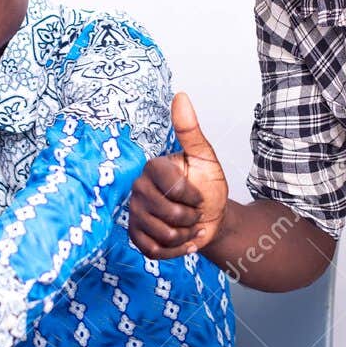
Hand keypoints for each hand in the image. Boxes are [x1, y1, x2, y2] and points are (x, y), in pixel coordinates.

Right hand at [127, 92, 229, 259]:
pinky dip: (175, 250)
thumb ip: (190, 130)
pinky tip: (182, 241)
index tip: (200, 195)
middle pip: (167, 212)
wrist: (211, 219)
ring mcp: (134, 212)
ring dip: (185, 236)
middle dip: (190, 217)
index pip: (172, 185)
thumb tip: (181, 96)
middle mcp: (138, 188)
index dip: (192, 196)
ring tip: (189, 226)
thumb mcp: (205, 158)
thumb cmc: (208, 186)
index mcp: (153, 167)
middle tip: (195, 212)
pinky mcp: (135, 235)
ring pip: (162, 234)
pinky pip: (153, 250)